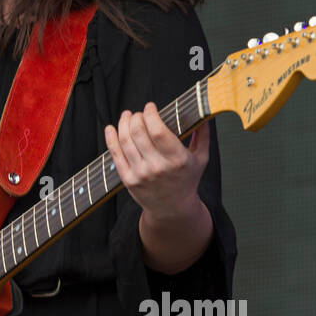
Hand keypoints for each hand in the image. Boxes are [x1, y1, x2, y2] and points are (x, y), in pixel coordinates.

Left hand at [104, 101, 208, 221]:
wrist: (173, 209)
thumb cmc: (188, 180)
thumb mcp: (201, 158)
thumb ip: (203, 135)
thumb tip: (204, 114)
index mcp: (177, 159)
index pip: (158, 130)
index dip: (150, 114)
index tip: (150, 106)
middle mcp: (158, 167)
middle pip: (138, 132)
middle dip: (136, 117)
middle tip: (139, 114)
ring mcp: (141, 174)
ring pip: (125, 141)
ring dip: (123, 123)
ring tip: (127, 116)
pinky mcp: (128, 180)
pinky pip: (115, 154)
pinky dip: (111, 138)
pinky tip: (111, 128)